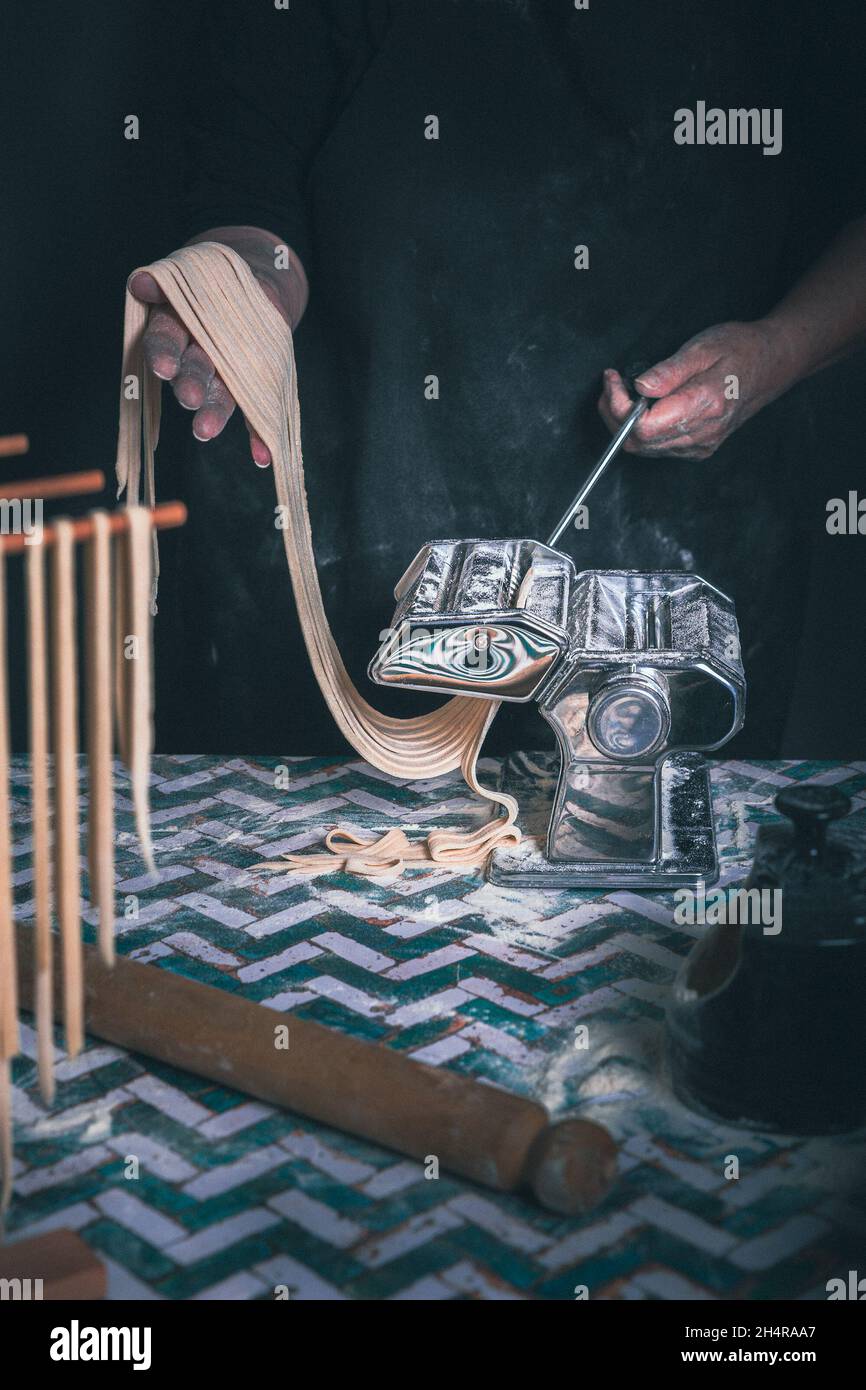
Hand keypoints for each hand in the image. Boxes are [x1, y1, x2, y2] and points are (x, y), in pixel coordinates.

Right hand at [129, 226, 306, 467]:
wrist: (259, 284)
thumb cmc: (218, 279)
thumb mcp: (196, 272)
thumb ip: (168, 283)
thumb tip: (140, 282)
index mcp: (178, 325)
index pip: (164, 341)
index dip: (162, 354)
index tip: (162, 368)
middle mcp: (198, 354)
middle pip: (191, 370)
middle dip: (189, 385)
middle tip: (189, 398)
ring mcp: (226, 373)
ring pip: (219, 395)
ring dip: (213, 415)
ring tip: (205, 432)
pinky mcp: (253, 387)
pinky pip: (255, 414)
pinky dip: (259, 437)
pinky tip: (263, 457)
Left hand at [598, 320, 788, 459]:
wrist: (772, 363)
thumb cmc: (740, 349)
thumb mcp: (702, 348)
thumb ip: (669, 371)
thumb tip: (639, 387)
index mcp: (703, 406)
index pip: (644, 426)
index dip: (619, 406)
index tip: (613, 379)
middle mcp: (702, 433)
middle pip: (639, 442)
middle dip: (615, 414)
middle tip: (611, 384)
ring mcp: (701, 444)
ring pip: (646, 448)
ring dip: (624, 423)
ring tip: (621, 392)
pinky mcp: (700, 448)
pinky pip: (659, 448)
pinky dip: (641, 430)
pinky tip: (641, 406)